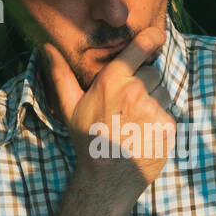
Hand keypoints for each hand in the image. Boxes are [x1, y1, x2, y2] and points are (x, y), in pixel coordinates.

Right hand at [42, 26, 173, 211]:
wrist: (107, 178)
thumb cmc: (87, 139)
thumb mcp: (69, 106)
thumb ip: (61, 74)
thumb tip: (46, 48)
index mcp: (112, 80)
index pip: (141, 47)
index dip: (152, 38)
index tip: (156, 36)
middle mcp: (135, 90)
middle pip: (152, 71)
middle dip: (145, 82)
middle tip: (128, 103)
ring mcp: (153, 107)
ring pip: (163, 91)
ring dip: (154, 100)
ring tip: (136, 120)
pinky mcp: (168, 124)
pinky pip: (169, 112)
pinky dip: (161, 119)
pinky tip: (145, 132)